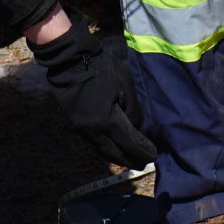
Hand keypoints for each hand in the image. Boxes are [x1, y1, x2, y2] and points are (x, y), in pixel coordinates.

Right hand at [29, 22, 159, 166]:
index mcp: (107, 120)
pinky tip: (112, 148)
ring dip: (117, 157)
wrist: (70, 60)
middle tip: (143, 163)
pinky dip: (105, 148)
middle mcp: (92, 130)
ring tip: (130, 159)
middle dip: (130, 160)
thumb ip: (132, 109)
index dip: (142, 151)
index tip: (153, 156)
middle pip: (114, 153)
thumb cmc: (102, 67)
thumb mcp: (125, 84)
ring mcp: (81, 129)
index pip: (129, 143)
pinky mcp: (74, 124)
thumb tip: (134, 127)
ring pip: (101, 150)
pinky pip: (92, 142)